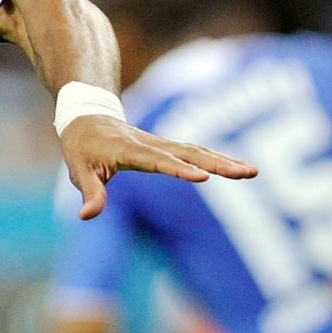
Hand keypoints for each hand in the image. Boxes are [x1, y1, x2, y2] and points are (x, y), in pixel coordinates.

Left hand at [61, 114, 256, 220]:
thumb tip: (87, 216)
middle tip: (246, 173)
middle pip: (189, 152)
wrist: (87, 116)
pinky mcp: (168, 146)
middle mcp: (151, 144)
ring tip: (252, 172)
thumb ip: (89, 193)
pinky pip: (196, 151)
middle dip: (218, 163)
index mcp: (129, 150)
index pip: (157, 161)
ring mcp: (162, 143)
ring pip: (198, 150)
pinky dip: (217, 158)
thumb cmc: (82, 147)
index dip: (178, 169)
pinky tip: (238, 167)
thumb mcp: (79, 170)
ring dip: (225, 160)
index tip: (202, 177)